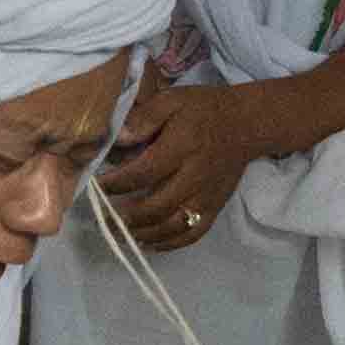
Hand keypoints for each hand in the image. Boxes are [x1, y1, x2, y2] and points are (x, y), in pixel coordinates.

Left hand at [97, 83, 260, 254]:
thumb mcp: (172, 100)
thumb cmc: (203, 110)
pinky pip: (192, 234)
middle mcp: (195, 177)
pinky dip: (169, 244)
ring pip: (172, 226)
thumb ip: (144, 118)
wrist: (247, 124)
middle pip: (156, 207)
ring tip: (119, 234)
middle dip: (125, 217)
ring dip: (143, 235)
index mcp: (182, 148)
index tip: (98, 186)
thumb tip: (118, 138)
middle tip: (102, 219)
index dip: (117, 183)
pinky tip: (148, 243)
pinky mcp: (215, 208)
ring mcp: (206, 196)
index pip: (144, 173)